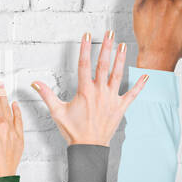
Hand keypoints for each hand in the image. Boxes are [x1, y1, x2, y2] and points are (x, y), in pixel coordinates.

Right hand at [32, 32, 147, 145]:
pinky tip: (146, 76)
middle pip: (103, 65)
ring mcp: (111, 99)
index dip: (85, 48)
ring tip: (123, 46)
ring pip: (117, 75)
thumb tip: (35, 83)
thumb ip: (46, 95)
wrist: (89, 147)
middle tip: (109, 33)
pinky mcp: (120, 108)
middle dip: (106, 47)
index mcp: (85, 91)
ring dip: (121, 59)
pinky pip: (132, 95)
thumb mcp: (57, 111)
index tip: (87, 35)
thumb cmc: (73, 130)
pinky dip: (140, 85)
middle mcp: (100, 92)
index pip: (84, 64)